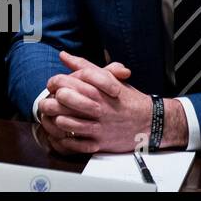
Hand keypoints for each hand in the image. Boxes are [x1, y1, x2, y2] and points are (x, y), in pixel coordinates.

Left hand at [38, 51, 155, 154]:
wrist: (151, 122)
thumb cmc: (128, 99)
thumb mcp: (109, 78)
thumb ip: (84, 66)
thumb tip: (64, 55)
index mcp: (98, 89)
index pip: (66, 81)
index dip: (54, 82)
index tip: (54, 85)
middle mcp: (98, 107)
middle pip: (63, 99)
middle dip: (51, 99)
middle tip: (49, 101)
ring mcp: (99, 126)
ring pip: (66, 122)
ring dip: (56, 119)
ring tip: (55, 117)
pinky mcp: (101, 143)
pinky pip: (75, 144)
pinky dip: (65, 140)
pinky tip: (63, 134)